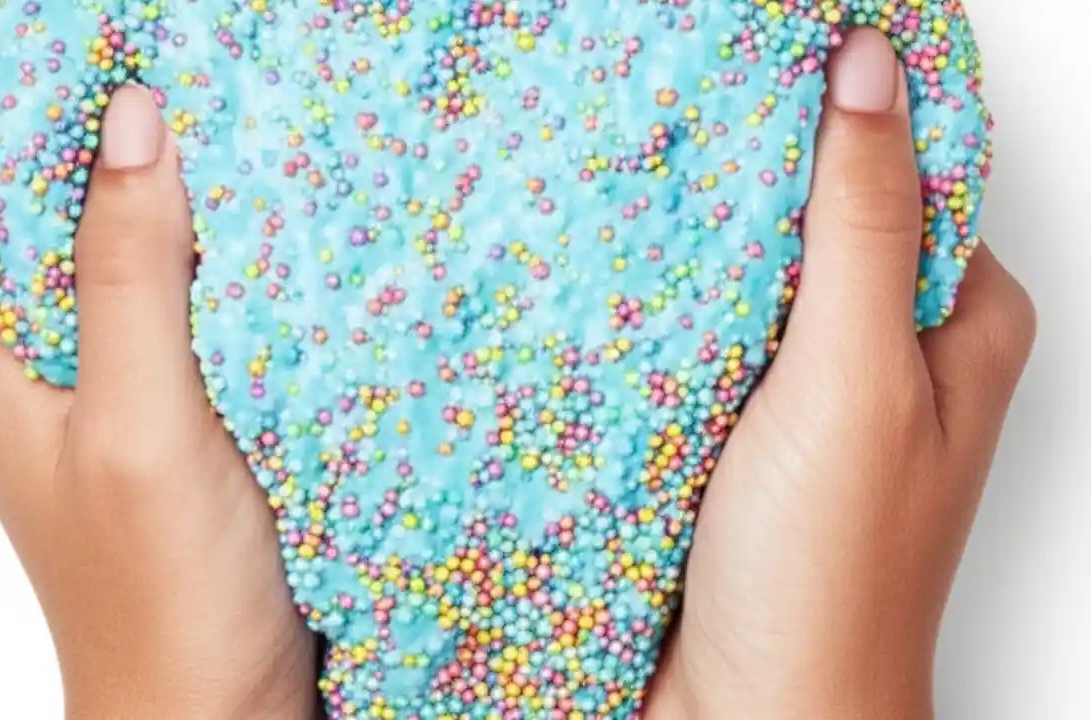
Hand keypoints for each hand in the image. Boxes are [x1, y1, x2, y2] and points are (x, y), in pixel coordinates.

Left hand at [0, 86, 317, 718]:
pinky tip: (290, 270)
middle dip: (163, 179)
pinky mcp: (165, 414)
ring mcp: (102, 385)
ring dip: (212, 236)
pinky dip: (240, 292)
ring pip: (153, 267)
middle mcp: (32, 355)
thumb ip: (128, 274)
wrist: (210, 709)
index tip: (169, 83)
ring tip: (279, 188)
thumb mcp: (139, 422)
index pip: (18, 189)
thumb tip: (133, 123)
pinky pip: (197, 320)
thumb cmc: (158, 594)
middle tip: (246, 132)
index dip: (89, 129)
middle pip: (90, 221)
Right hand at [645, 29, 1035, 718]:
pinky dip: (674, 311)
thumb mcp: (854, 378)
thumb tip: (866, 72)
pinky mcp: (748, 431)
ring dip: (705, 250)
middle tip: (677, 136)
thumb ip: (860, 225)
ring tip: (636, 207)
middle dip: (757, 179)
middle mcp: (894, 352)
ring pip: (761, 281)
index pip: (910, 169)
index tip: (760, 69)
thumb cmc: (828, 572)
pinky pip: (712, 338)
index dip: (840, 110)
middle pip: (828, 220)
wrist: (753, 713)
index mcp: (957, 323)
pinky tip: (626, 294)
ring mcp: (817, 393)